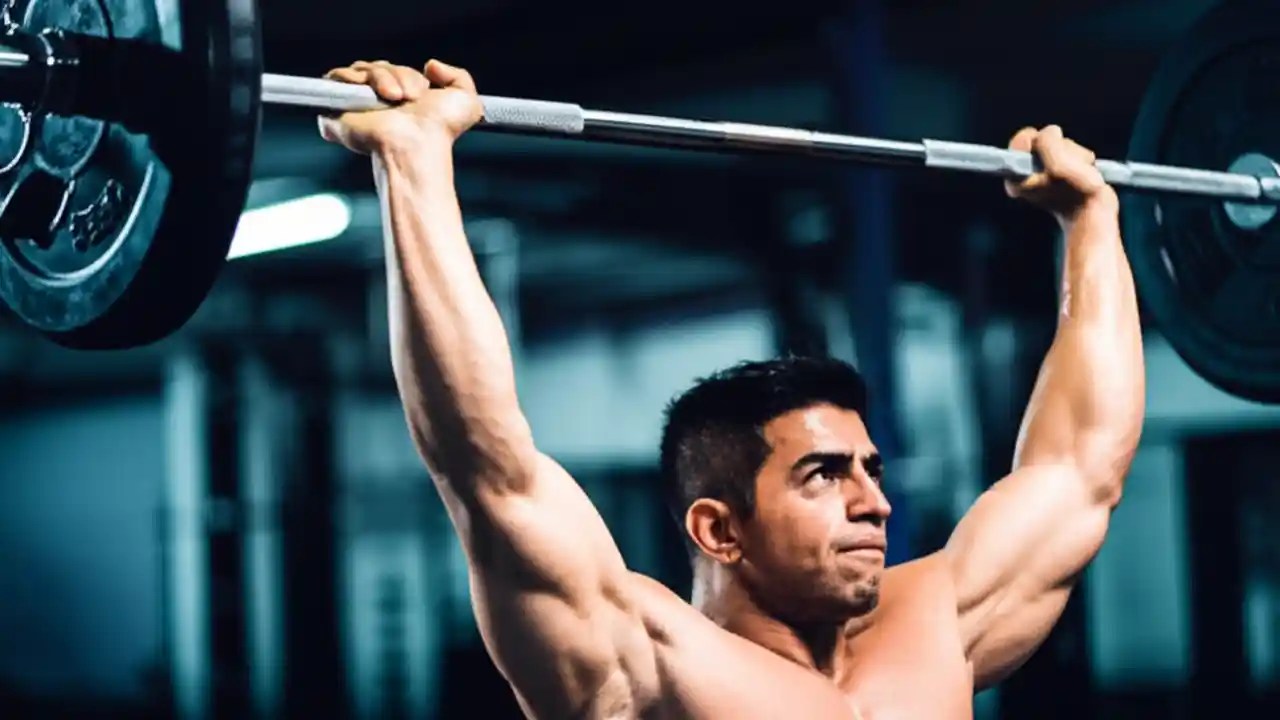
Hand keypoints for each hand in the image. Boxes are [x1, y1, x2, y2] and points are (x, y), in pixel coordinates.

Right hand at [318, 59, 483, 154]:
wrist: (417, 145)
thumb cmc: (440, 131)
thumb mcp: (466, 100)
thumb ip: (458, 77)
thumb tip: (431, 65)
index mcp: (401, 99)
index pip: (395, 70)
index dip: (408, 74)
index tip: (422, 92)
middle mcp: (377, 102)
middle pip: (379, 67)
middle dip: (397, 74)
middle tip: (409, 97)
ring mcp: (355, 106)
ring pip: (361, 69)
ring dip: (381, 77)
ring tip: (394, 98)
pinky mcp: (337, 110)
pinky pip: (334, 78)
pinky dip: (352, 78)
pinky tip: (372, 94)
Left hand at [1004, 125, 1118, 225]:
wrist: (1094, 213)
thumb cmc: (1075, 192)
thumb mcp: (1057, 165)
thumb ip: (1047, 142)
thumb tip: (1051, 131)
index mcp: (1016, 175)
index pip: (1021, 140)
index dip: (1038, 139)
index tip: (1050, 150)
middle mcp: (1027, 173)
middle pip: (1044, 140)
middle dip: (1061, 148)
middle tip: (1068, 167)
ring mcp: (1046, 171)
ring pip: (1061, 144)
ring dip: (1075, 154)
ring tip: (1079, 173)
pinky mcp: (1062, 171)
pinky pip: (1072, 152)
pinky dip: (1081, 159)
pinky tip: (1085, 172)